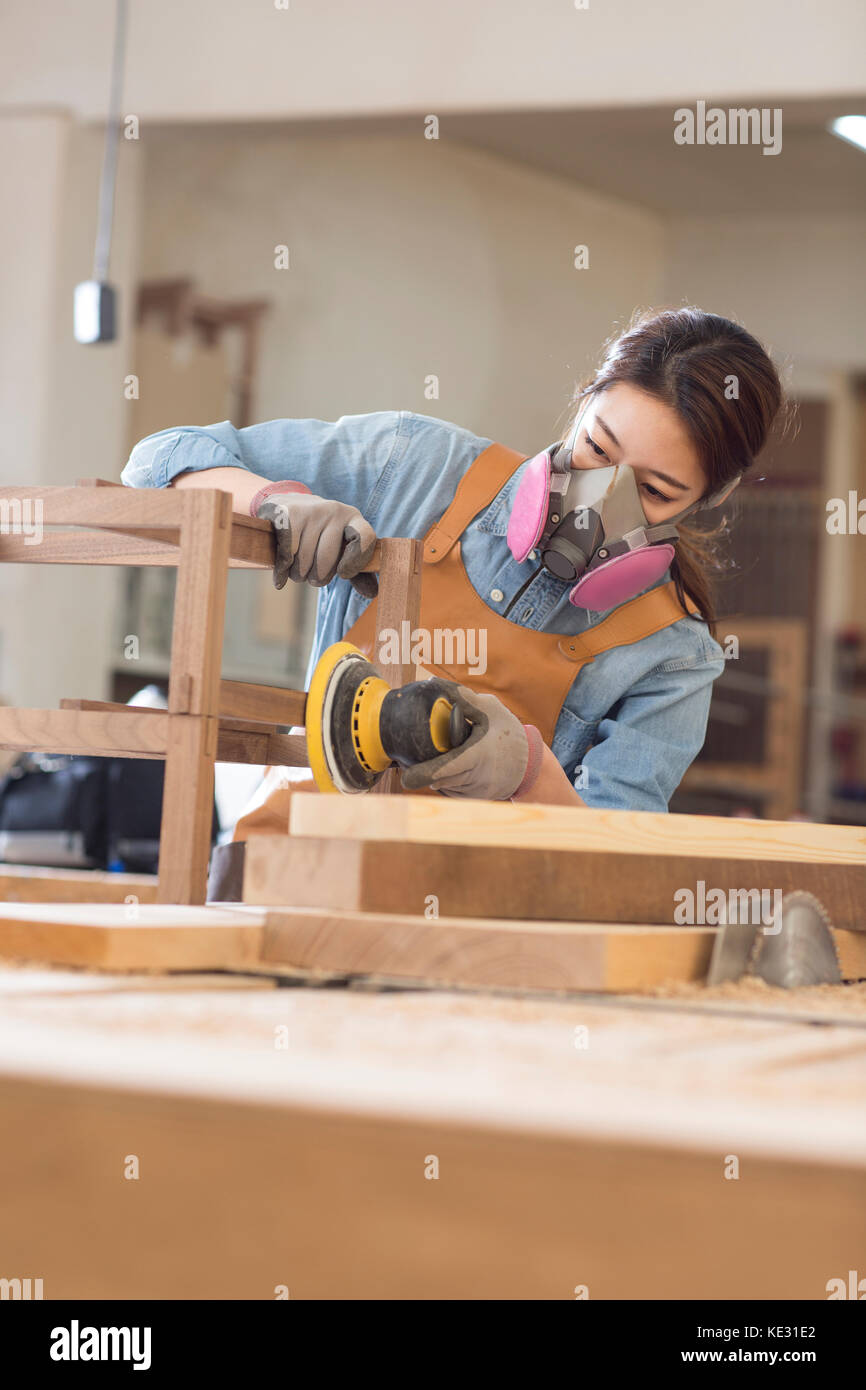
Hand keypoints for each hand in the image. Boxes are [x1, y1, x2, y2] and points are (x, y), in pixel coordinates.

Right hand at [254, 487, 377, 596]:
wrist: (284, 505)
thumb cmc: (318, 535)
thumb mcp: (340, 548)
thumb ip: (357, 571)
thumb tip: (373, 593)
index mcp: (353, 518)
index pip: (365, 538)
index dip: (356, 562)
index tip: (343, 574)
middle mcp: (334, 510)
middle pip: (327, 560)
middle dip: (316, 578)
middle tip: (311, 575)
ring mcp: (310, 510)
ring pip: (304, 560)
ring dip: (297, 574)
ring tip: (296, 568)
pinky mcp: (286, 513)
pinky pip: (287, 553)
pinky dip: (282, 569)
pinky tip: (281, 573)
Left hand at [399, 683, 528, 799]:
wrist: (529, 764)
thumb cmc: (508, 733)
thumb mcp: (490, 708)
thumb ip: (462, 697)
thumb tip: (433, 683)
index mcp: (478, 755)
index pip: (446, 769)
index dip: (424, 774)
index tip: (406, 778)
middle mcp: (476, 778)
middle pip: (439, 777)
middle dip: (423, 769)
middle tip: (411, 759)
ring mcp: (475, 792)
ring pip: (443, 785)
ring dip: (437, 773)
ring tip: (445, 757)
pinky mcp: (474, 800)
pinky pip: (452, 791)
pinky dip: (448, 780)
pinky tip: (456, 768)